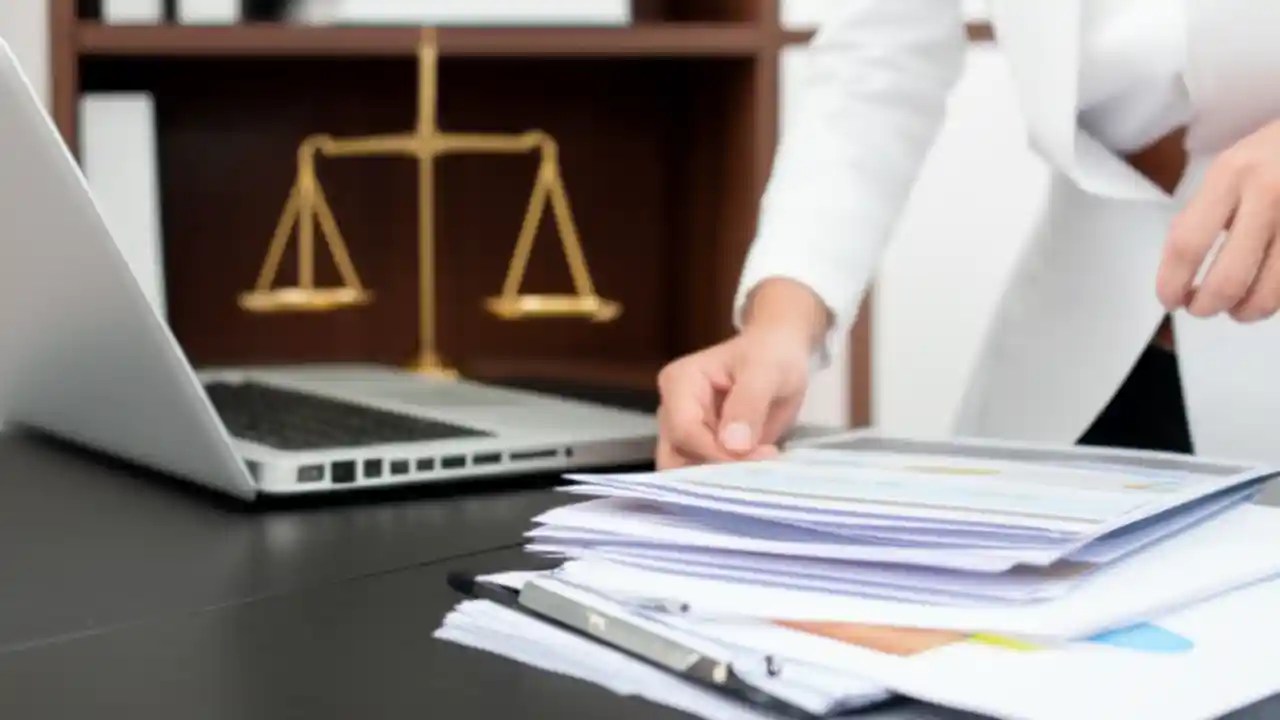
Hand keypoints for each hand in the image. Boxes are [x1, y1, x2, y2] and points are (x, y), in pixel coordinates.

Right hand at [655, 327, 811, 469]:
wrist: (779, 355)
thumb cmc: (771, 356)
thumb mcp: (766, 372)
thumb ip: (748, 404)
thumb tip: (733, 445)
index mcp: (679, 383)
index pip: (685, 431)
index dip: (717, 453)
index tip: (760, 457)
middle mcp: (671, 410)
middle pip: (674, 457)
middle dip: (712, 473)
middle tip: (755, 473)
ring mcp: (681, 432)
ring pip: (684, 473)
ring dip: (718, 481)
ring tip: (756, 473)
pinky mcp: (697, 449)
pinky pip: (700, 475)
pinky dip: (723, 482)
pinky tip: (751, 475)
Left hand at [1157, 119, 1279, 321]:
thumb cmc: (1277, 150)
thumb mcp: (1233, 166)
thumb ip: (1206, 213)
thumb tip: (1179, 272)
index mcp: (1231, 174)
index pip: (1187, 243)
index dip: (1171, 283)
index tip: (1168, 299)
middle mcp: (1269, 193)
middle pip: (1229, 279)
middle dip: (1207, 306)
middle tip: (1201, 308)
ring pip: (1269, 295)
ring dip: (1245, 312)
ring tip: (1237, 307)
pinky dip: (1275, 298)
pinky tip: (1267, 289)